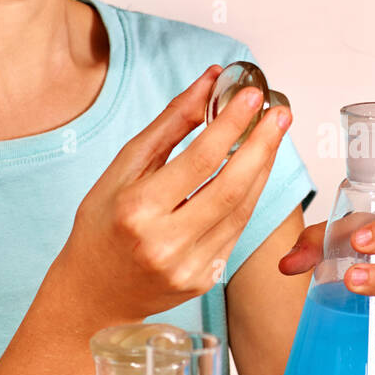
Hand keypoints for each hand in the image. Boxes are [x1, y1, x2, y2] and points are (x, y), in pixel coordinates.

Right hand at [54, 64, 291, 323]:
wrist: (94, 292)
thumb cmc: (104, 223)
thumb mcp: (122, 169)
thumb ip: (169, 125)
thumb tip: (209, 82)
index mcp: (136, 210)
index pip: (198, 160)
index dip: (230, 125)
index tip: (253, 96)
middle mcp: (164, 242)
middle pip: (230, 188)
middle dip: (262, 146)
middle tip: (280, 114)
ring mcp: (188, 267)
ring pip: (242, 210)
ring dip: (263, 169)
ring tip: (273, 136)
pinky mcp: (204, 281)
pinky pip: (237, 231)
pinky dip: (250, 197)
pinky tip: (256, 172)